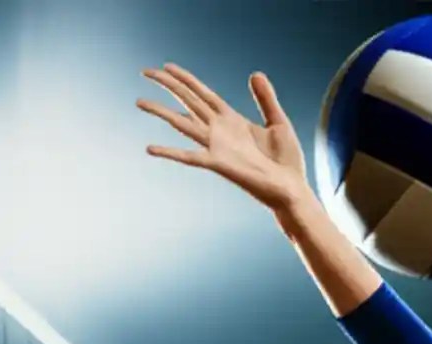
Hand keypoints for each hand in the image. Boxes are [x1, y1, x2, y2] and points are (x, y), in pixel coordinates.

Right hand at [137, 63, 308, 211]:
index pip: (203, 94)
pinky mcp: (219, 164)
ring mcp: (217, 147)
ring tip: (139, 101)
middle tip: (145, 70)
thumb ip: (266, 99)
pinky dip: (170, 152)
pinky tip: (150, 148)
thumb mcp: (278, 123)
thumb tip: (255, 73)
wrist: (293, 189)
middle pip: (189, 102)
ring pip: (183, 124)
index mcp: (232, 120)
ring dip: (161, 112)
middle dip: (169, 85)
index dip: (186, 79)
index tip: (167, 66)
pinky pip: (190, 157)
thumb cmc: (286, 161)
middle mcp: (220, 131)